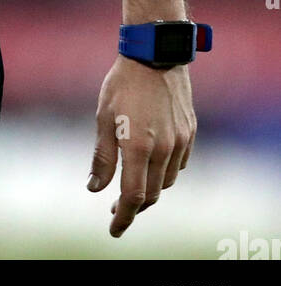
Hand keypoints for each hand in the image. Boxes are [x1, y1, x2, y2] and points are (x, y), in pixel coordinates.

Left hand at [87, 54, 196, 236]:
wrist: (155, 55)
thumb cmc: (122, 84)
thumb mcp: (103, 117)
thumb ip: (102, 157)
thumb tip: (94, 188)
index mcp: (138, 146)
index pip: (132, 197)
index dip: (123, 218)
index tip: (113, 229)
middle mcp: (163, 149)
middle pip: (151, 194)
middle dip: (134, 207)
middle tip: (116, 209)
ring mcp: (180, 141)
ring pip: (166, 182)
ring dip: (150, 190)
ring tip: (132, 186)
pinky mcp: (190, 133)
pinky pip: (179, 164)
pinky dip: (164, 173)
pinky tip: (151, 166)